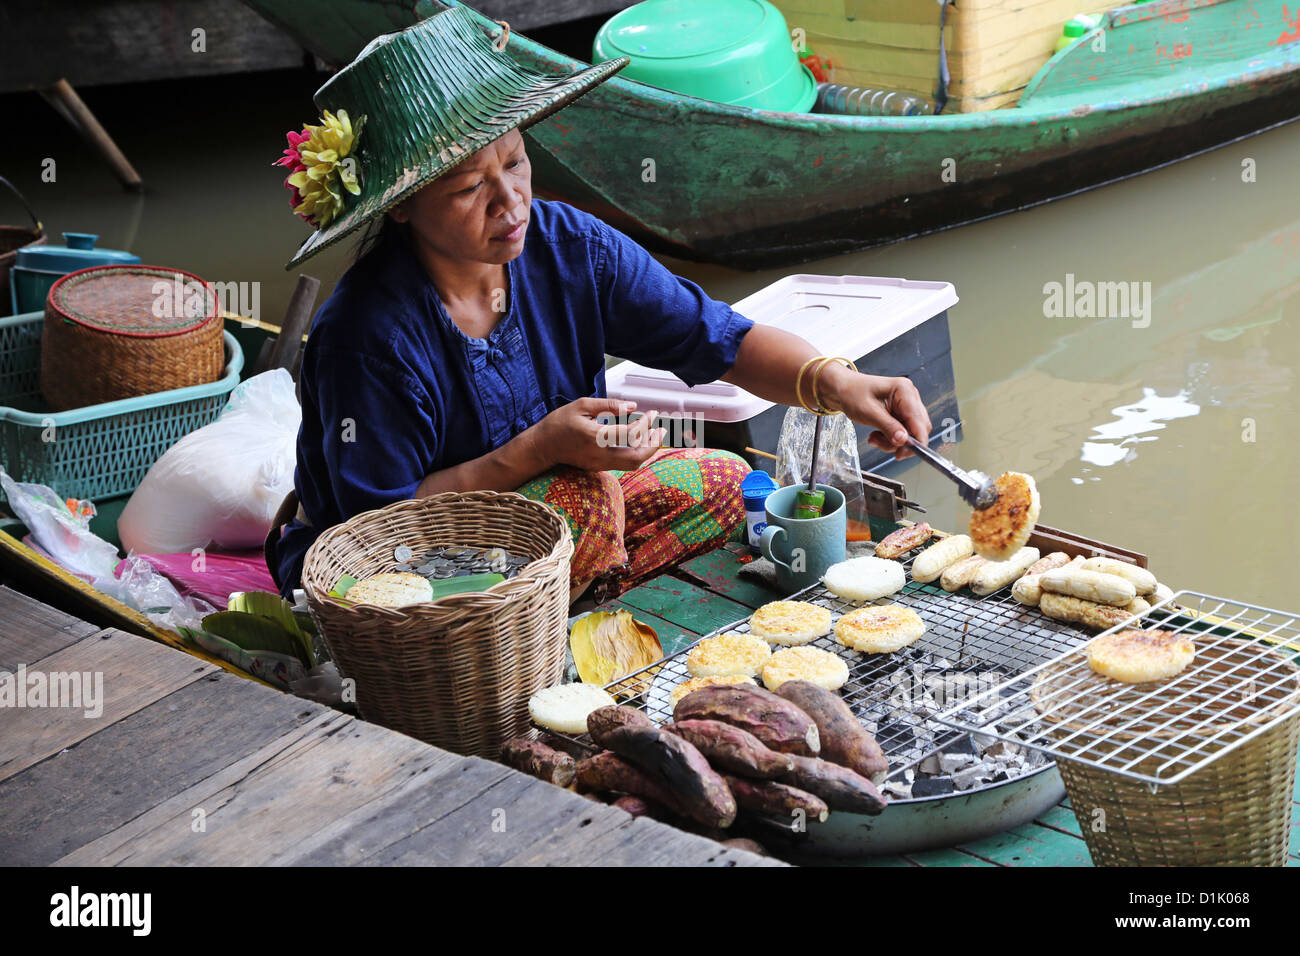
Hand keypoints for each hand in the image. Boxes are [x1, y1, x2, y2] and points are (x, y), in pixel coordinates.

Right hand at [532, 398, 666, 471]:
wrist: (542, 447)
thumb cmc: (560, 422)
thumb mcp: (582, 405)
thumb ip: (608, 405)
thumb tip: (632, 406)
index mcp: (594, 436)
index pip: (629, 434)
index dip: (645, 423)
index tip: (652, 413)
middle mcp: (598, 455)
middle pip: (635, 458)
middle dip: (653, 445)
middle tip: (662, 431)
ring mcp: (598, 465)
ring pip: (631, 464)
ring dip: (647, 451)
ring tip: (655, 436)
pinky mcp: (598, 468)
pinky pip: (623, 463)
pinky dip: (635, 452)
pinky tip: (639, 440)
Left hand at [823, 371, 930, 460]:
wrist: (842, 389)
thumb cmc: (852, 393)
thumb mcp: (869, 412)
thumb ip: (888, 427)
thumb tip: (903, 441)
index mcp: (904, 390)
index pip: (920, 421)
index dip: (915, 441)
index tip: (903, 453)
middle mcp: (910, 397)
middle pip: (918, 429)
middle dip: (900, 441)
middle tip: (882, 445)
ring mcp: (906, 405)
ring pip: (910, 433)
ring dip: (892, 441)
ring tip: (874, 438)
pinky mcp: (901, 413)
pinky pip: (902, 432)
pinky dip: (890, 438)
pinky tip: (877, 435)